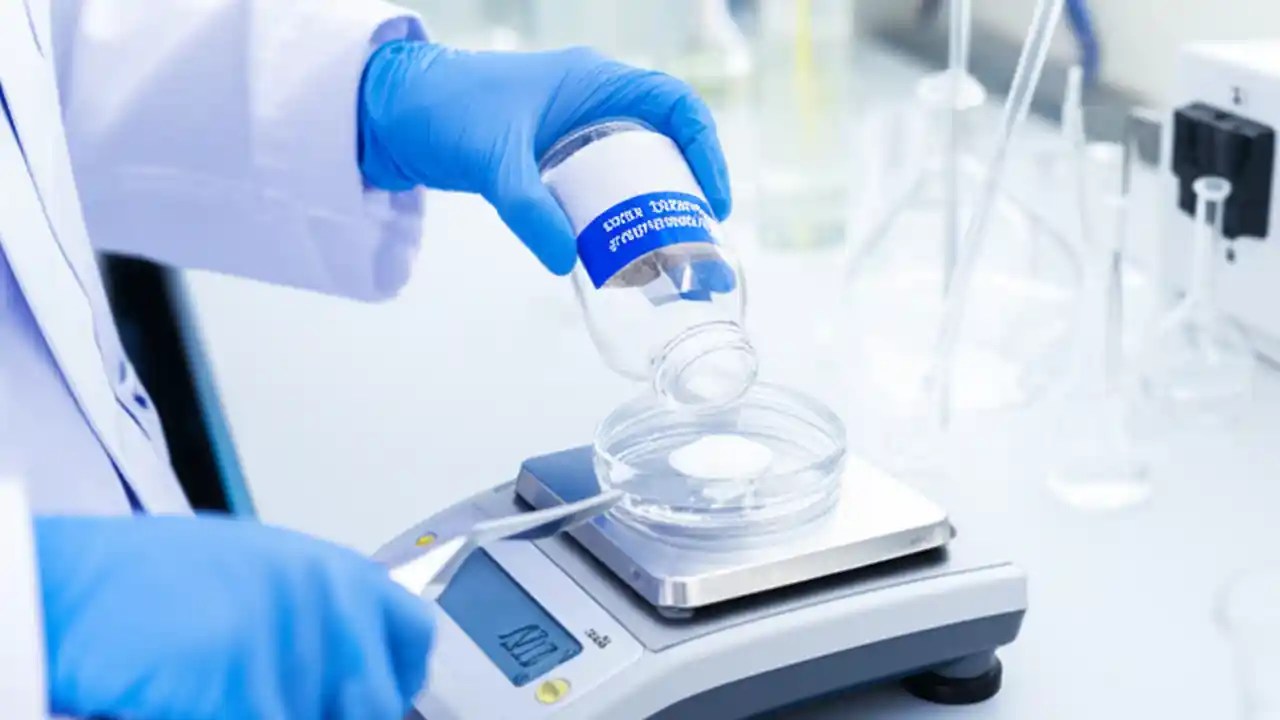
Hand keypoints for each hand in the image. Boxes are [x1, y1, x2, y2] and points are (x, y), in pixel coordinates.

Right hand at [36, 514, 432, 719]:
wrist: (75, 588)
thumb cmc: (154, 585)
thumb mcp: (262, 578)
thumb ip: (320, 620)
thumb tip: (356, 675)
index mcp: (340, 572)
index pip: (415, 640)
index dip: (389, 684)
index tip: (361, 702)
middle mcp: (333, 602)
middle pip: (374, 703)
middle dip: (329, 712)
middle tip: (270, 701)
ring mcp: (296, 643)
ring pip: (314, 715)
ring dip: (271, 711)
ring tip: (216, 694)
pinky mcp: (250, 687)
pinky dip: (224, 718)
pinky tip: (193, 701)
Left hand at [358, 41, 731, 274]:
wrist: (393, 110)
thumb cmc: (444, 110)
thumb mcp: (491, 159)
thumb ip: (527, 208)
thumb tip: (564, 261)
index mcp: (594, 82)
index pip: (675, 105)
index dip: (705, 150)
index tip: (713, 201)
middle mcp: (595, 100)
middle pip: (665, 141)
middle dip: (688, 190)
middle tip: (698, 242)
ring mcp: (576, 128)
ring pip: (637, 165)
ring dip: (656, 206)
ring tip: (668, 254)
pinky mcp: (556, 156)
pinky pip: (605, 182)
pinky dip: (619, 212)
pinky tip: (618, 248)